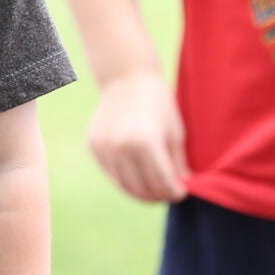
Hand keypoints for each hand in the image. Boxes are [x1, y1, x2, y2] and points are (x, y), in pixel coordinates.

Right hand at [85, 71, 187, 202]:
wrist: (126, 79)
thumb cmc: (157, 104)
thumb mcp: (174, 132)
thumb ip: (177, 164)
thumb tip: (181, 187)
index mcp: (145, 142)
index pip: (162, 182)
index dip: (174, 192)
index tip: (181, 193)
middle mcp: (121, 147)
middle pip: (142, 189)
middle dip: (158, 196)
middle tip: (167, 194)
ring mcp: (104, 148)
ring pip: (124, 186)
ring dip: (141, 193)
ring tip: (153, 190)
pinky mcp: (93, 147)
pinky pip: (111, 174)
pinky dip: (125, 180)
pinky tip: (137, 176)